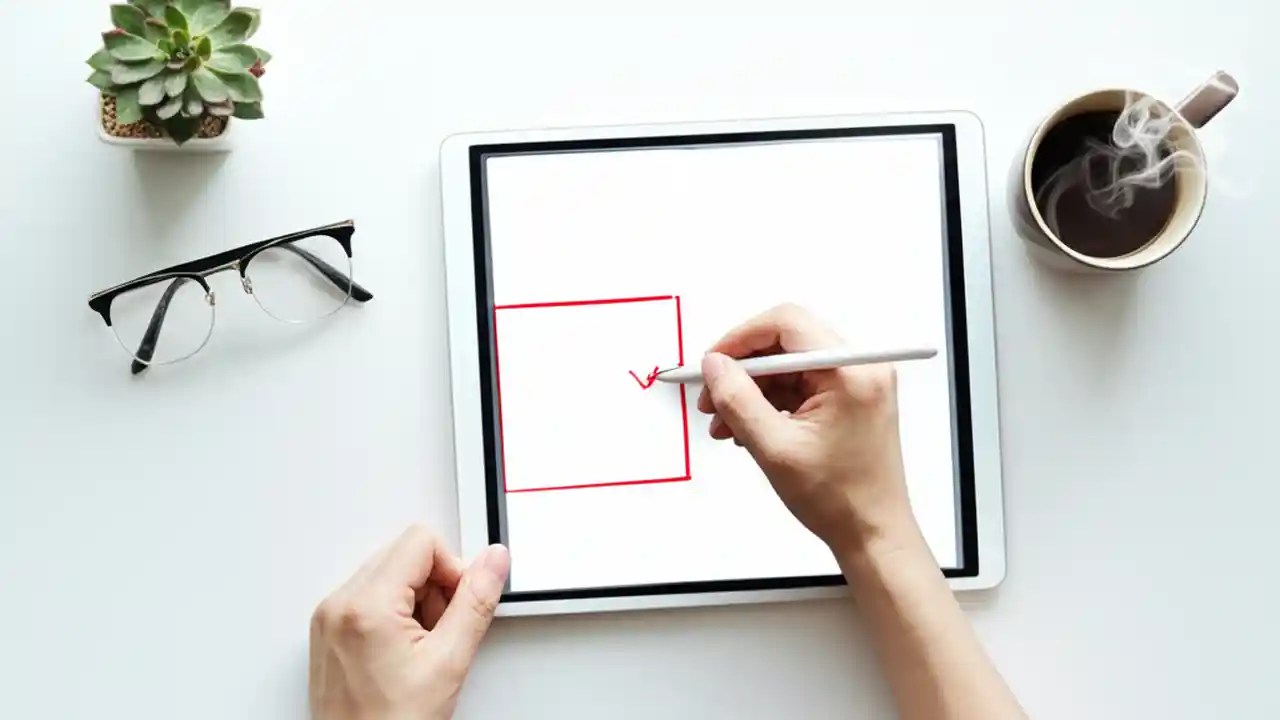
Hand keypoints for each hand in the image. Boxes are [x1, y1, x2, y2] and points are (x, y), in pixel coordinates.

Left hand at [309, 526, 509, 719]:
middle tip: (443, 632)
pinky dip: (396, 616)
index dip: (454, 568)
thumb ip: (475, 602)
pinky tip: (406, 652)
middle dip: (435, 586)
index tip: (461, 603)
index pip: (421, 542)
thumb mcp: (448, 663)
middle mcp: (339, 604)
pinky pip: (371, 598)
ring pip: (390, 575)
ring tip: (422, 649)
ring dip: (417, 602)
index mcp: (365, 606)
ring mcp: (330, 618)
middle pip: (404, 554)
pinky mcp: (330, 631)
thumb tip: (493, 561)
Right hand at [697, 304, 915, 552]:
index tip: (713, 363)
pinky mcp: (849, 399)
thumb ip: (738, 400)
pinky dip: (770, 403)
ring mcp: (857, 383)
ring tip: (724, 423)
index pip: (787, 324)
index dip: (741, 339)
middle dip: (743, 369)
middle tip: (711, 396)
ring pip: (789, 366)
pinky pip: (800, 386)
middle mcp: (860, 368)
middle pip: (786, 343)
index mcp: (851, 372)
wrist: (873, 534)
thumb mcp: (774, 448)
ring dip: (752, 390)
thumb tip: (714, 365)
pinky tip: (746, 428)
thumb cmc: (840, 498)